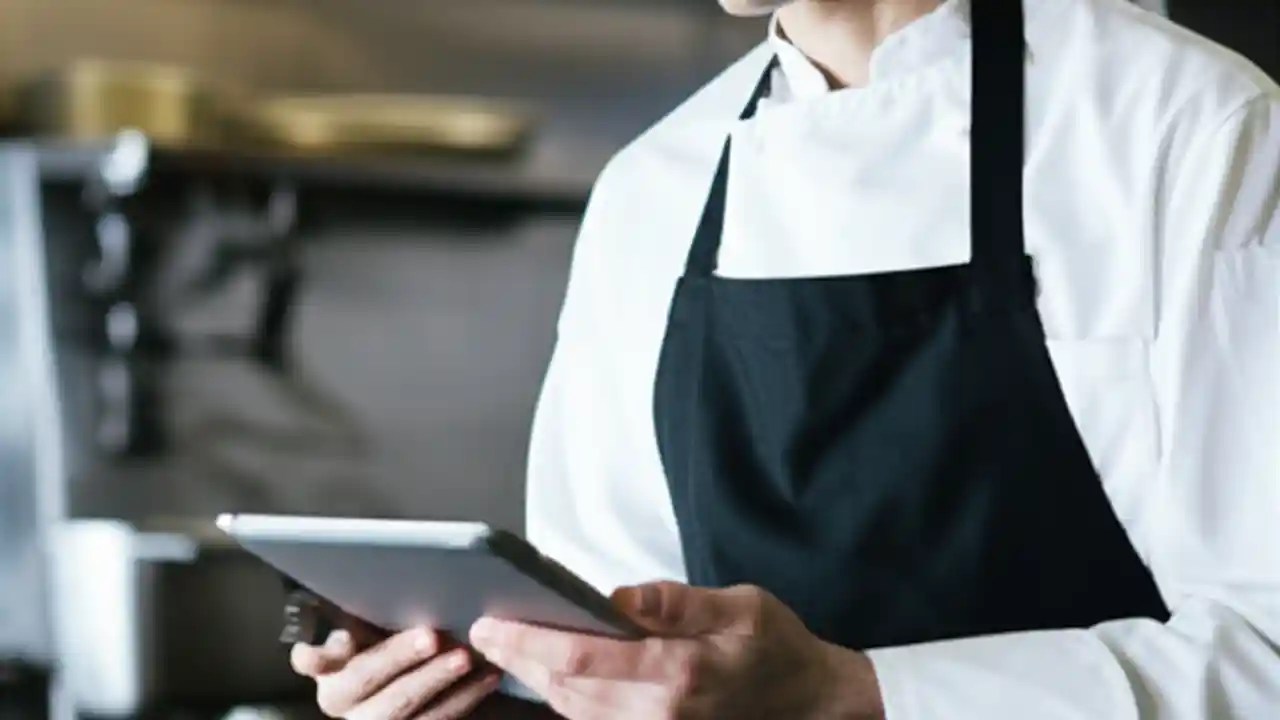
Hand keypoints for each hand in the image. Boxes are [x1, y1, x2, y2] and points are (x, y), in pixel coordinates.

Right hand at [291, 616, 501, 719]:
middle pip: (365, 678)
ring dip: (436, 679)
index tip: (343, 638)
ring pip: (402, 706)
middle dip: (398, 656)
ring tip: (465, 657)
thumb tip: (368, 598)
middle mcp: (343, 698)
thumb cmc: (389, 638)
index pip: (313, 660)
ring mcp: (373, 719)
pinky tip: (485, 677)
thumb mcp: (372, 624)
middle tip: (430, 636)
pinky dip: (464, 698)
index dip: (320, 653)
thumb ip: (362, 615)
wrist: (408, 683)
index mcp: (328, 668)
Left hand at [468, 582, 883, 719]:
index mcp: (677, 674)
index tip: (492, 622)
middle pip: (566, 688)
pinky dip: (562, 697)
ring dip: (534, 680)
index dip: (529, 640)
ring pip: (574, 709)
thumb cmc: (774, 646)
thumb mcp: (742, 607)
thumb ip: (678, 603)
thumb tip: (617, 595)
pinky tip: (545, 673)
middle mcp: (659, 714)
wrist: (808, 702)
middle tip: (480, 629)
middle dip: (518, 658)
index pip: (582, 658)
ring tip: (502, 646)